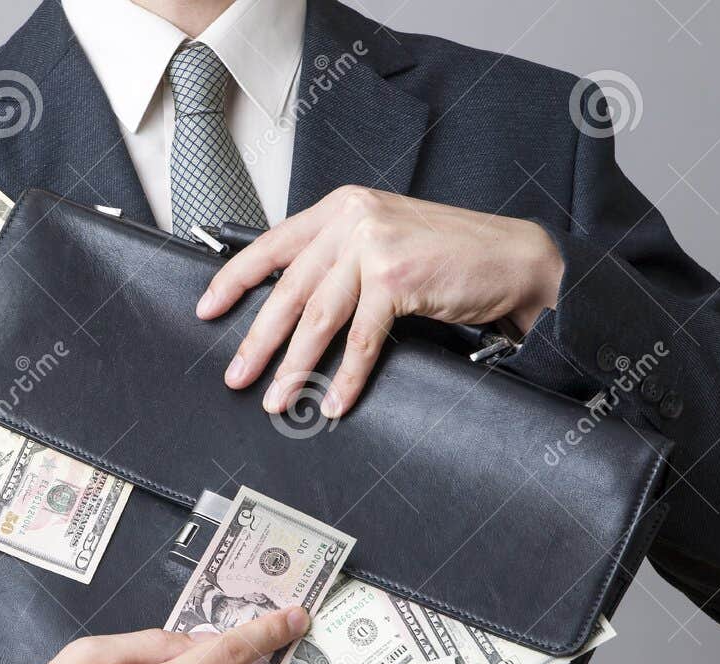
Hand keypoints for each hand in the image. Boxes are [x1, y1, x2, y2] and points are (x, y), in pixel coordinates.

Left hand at [195, 185, 563, 417]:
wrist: (512, 258)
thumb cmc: (450, 254)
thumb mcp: (384, 241)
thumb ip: (339, 259)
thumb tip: (292, 306)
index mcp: (341, 208)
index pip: (272, 244)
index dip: (235, 279)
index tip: (208, 308)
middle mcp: (352, 220)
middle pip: (289, 290)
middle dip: (258, 340)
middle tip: (238, 375)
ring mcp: (374, 246)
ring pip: (318, 318)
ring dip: (295, 366)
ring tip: (278, 399)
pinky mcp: (396, 278)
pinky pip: (361, 339)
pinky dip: (345, 376)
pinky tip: (334, 400)